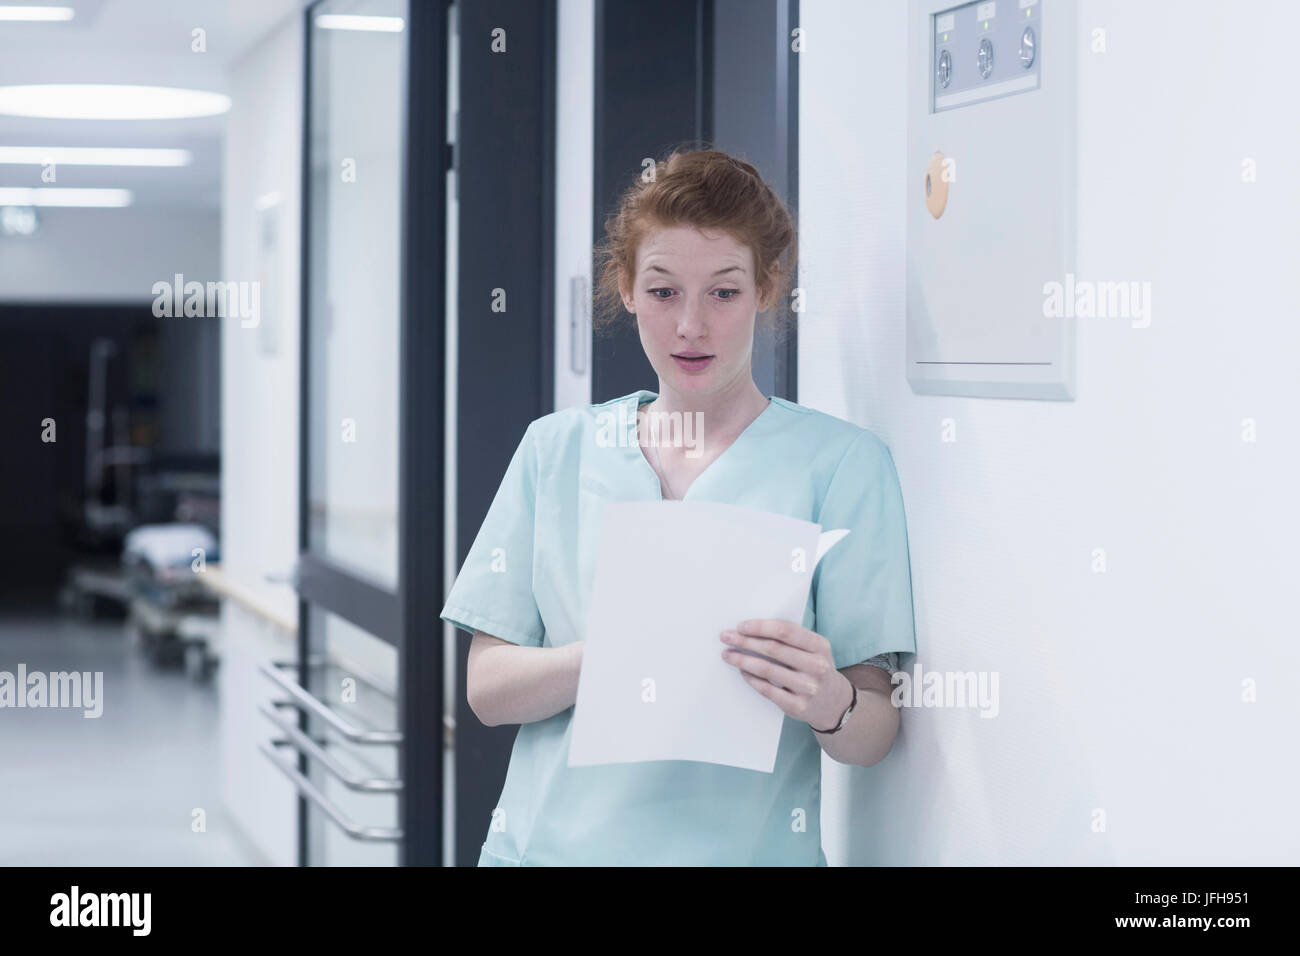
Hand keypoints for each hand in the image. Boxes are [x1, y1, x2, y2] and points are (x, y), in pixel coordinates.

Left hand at [720, 619, 851, 730]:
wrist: (834, 703)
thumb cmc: (816, 668)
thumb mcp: (815, 649)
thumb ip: (792, 638)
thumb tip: (753, 628)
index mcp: (820, 646)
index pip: (785, 631)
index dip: (760, 627)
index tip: (740, 626)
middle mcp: (816, 666)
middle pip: (773, 649)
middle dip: (745, 641)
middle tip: (726, 637)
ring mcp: (808, 687)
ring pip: (767, 670)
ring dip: (742, 660)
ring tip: (728, 655)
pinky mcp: (797, 706)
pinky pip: (767, 689)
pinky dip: (751, 678)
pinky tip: (742, 671)